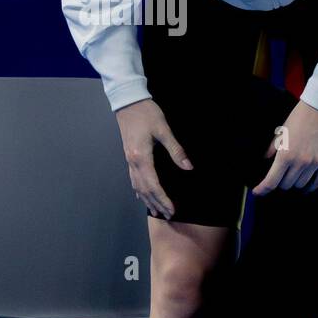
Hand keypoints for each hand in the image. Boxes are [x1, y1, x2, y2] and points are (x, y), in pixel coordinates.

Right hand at [115, 98, 191, 217]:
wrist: (128, 102)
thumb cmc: (147, 113)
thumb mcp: (164, 130)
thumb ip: (176, 150)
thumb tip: (188, 167)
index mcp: (141, 157)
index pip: (153, 185)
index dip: (163, 199)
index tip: (172, 209)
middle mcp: (133, 162)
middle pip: (144, 189)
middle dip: (156, 203)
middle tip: (168, 215)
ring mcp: (129, 160)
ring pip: (137, 186)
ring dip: (147, 199)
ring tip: (156, 210)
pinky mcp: (129, 156)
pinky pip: (133, 178)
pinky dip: (139, 190)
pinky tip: (142, 194)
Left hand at [254, 99, 317, 194]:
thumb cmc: (300, 117)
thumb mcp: (281, 132)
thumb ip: (272, 148)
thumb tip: (267, 159)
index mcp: (286, 155)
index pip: (272, 181)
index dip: (263, 189)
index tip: (258, 192)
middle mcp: (300, 162)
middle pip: (287, 185)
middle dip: (280, 183)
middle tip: (279, 178)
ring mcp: (315, 163)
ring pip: (302, 184)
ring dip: (295, 183)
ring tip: (293, 178)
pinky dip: (311, 185)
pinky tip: (308, 185)